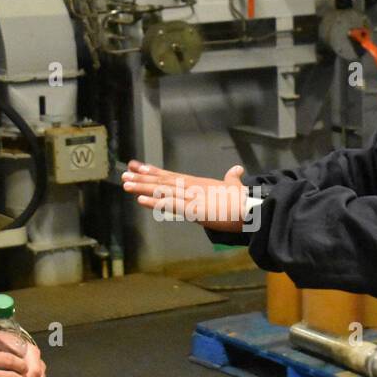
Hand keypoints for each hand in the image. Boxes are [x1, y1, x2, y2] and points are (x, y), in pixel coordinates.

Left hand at [121, 159, 251, 232]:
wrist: (252, 209)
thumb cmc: (243, 201)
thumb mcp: (234, 187)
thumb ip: (232, 179)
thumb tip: (237, 169)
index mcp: (199, 183)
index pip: (172, 176)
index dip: (154, 172)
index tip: (138, 167)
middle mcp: (192, 187)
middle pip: (163, 181)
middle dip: (143, 178)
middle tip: (124, 174)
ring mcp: (192, 197)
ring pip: (163, 191)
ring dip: (143, 188)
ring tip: (126, 184)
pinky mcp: (194, 209)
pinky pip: (170, 205)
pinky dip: (155, 202)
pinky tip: (141, 200)